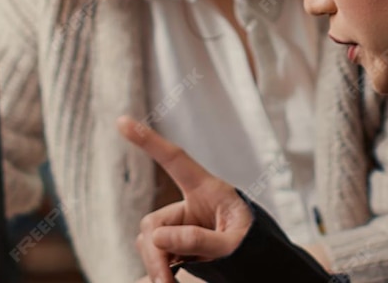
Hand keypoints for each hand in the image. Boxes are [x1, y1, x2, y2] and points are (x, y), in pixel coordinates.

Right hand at [117, 116, 252, 282]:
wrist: (265, 263)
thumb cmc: (256, 246)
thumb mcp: (235, 244)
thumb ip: (200, 240)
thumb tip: (158, 239)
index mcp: (208, 190)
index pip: (175, 160)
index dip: (149, 140)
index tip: (123, 121)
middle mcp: (190, 205)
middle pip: (153, 223)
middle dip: (155, 253)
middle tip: (166, 282)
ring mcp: (182, 226)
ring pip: (150, 242)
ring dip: (155, 265)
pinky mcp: (179, 245)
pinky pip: (156, 255)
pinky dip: (158, 270)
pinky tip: (168, 281)